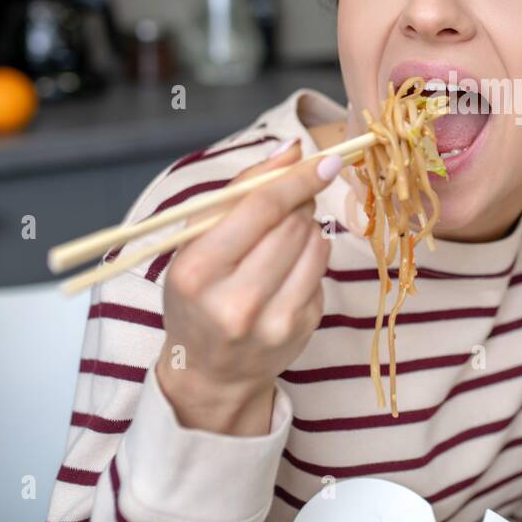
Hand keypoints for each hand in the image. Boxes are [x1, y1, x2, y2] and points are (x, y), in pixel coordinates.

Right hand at [155, 140, 341, 435]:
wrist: (210, 371)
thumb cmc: (198, 296)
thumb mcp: (196, 242)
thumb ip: (240, 190)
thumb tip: (291, 150)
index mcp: (197, 272)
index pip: (261, 209)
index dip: (297, 179)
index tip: (325, 160)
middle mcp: (235, 302)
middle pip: (293, 224)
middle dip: (297, 204)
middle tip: (287, 207)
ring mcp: (272, 321)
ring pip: (316, 244)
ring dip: (307, 230)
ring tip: (282, 242)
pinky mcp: (301, 330)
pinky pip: (323, 271)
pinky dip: (312, 259)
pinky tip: (288, 272)